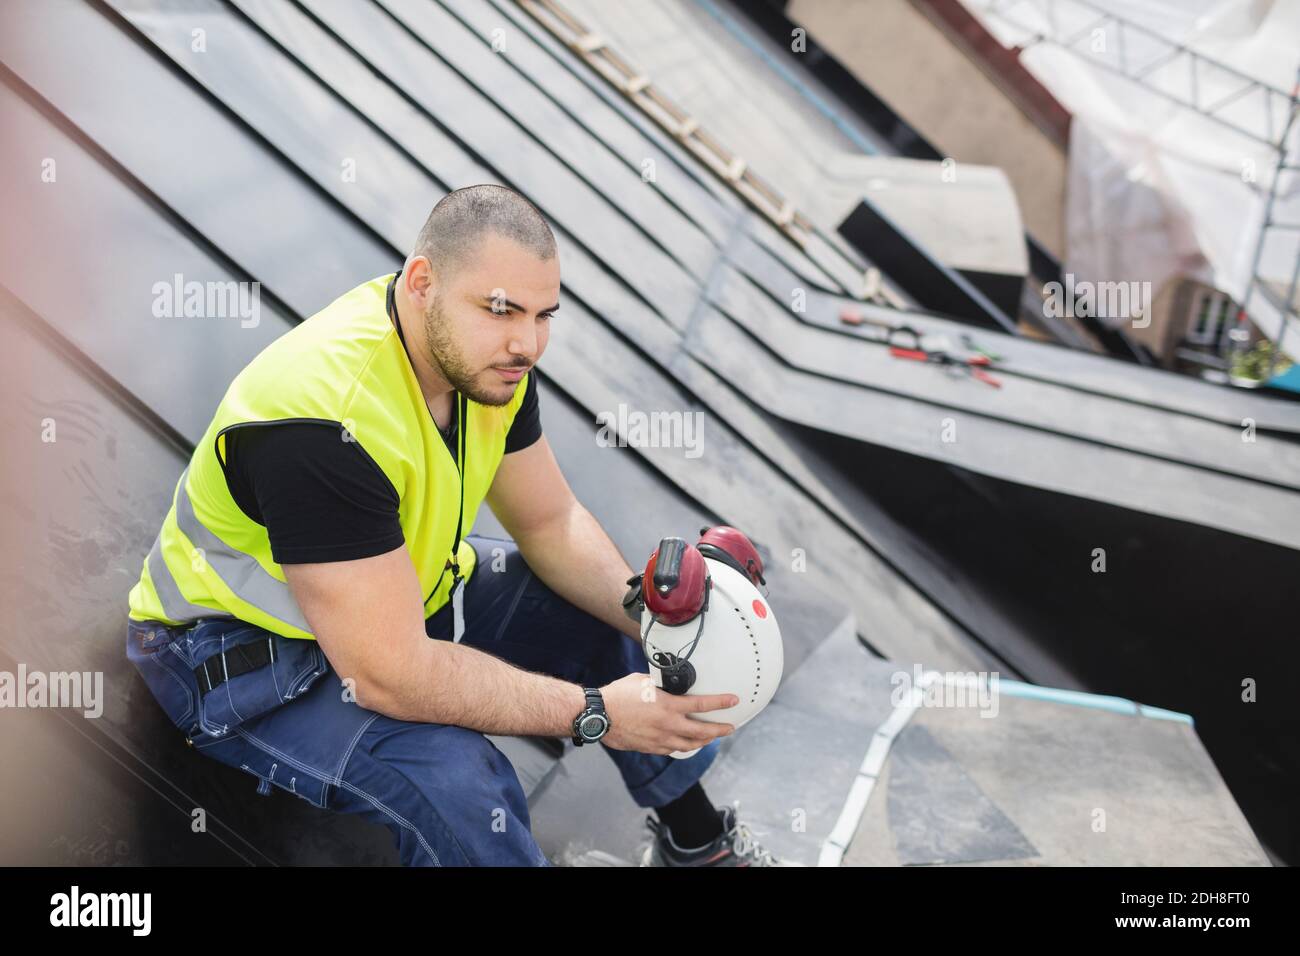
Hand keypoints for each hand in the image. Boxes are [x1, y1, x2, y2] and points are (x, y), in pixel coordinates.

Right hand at [598, 671, 736, 754]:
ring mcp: (660, 739)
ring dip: (704, 741)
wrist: (600, 716)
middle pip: (702, 732)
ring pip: (690, 745)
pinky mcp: (651, 748)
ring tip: (712, 738)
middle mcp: (668, 725)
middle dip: (720, 730)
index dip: (720, 703)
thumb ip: (660, 685)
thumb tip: (668, 684)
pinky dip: (684, 746)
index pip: (702, 705)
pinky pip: (673, 749)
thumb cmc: (619, 695)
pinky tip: (688, 744)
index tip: (734, 701)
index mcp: (668, 705)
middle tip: (730, 727)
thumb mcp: (644, 682)